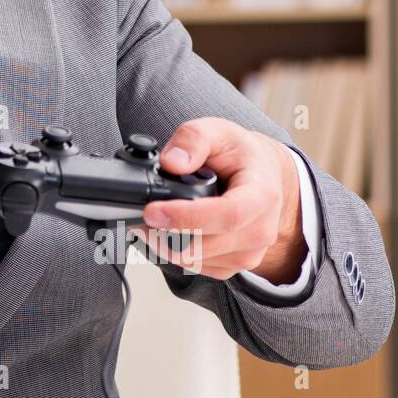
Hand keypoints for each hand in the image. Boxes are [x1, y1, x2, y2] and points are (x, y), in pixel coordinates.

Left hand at [136, 117, 304, 283]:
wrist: (260, 175)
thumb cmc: (240, 155)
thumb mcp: (217, 131)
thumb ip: (193, 139)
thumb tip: (172, 162)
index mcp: (262, 195)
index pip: (227, 215)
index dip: (186, 217)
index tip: (151, 211)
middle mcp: (260, 230)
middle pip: (205, 244)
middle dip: (163, 233)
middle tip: (135, 215)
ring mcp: (249, 253)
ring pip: (196, 259)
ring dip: (164, 243)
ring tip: (148, 220)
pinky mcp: (234, 265)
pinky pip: (196, 266)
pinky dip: (173, 251)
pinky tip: (164, 231)